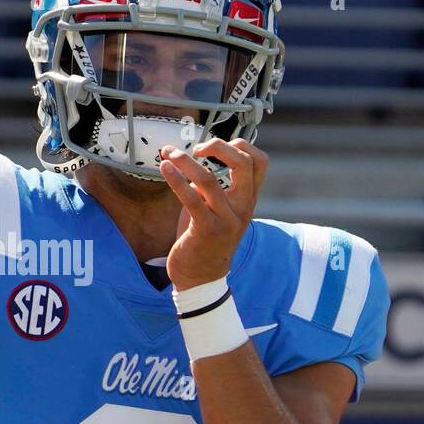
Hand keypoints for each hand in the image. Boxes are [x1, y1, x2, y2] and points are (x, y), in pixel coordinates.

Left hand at [158, 138, 267, 290]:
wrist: (201, 278)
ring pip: (209, 179)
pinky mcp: (206, 229)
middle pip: (244, 163)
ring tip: (168, 153)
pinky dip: (176, 179)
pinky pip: (191, 198)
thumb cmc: (204, 238)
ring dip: (185, 161)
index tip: (214, 147)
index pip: (260, 161)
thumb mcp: (215, 209)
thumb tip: (193, 160)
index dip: (240, 145)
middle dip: (219, 146)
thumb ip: (213, 186)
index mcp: (248, 199)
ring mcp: (226, 219)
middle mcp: (243, 207)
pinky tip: (164, 168)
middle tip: (196, 148)